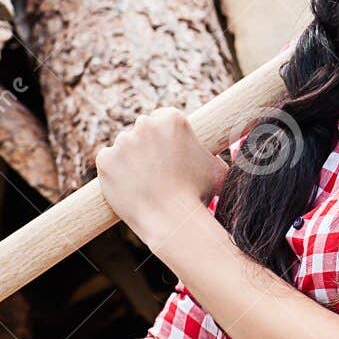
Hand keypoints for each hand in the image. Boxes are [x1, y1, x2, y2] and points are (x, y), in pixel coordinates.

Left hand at [96, 108, 227, 247]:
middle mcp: (145, 124)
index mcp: (172, 118)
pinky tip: (129, 185)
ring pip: (124, 146)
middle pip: (142, 130)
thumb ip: (215, 152)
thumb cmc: (198, 195)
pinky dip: (114, 171)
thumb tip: (233, 143)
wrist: (172, 221)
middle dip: (147, 146)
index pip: (162, 119)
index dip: (165, 138)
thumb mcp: (217, 168)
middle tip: (156, 170)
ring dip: (130, 159)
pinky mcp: (105, 160)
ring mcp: (122, 141)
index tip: (168, 154)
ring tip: (144, 182)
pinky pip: (107, 161)